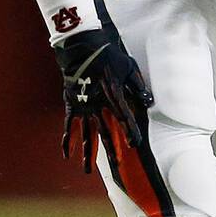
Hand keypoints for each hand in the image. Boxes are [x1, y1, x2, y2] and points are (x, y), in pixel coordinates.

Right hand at [55, 30, 153, 173]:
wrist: (80, 46)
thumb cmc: (108, 55)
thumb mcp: (128, 66)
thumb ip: (138, 84)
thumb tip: (148, 100)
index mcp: (112, 93)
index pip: (123, 116)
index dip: (129, 131)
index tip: (134, 144)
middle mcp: (96, 102)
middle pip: (105, 130)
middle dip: (111, 148)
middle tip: (118, 165)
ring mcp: (82, 104)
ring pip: (86, 132)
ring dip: (88, 152)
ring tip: (87, 170)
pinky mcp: (71, 103)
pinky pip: (70, 125)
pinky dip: (68, 139)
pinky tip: (67, 155)